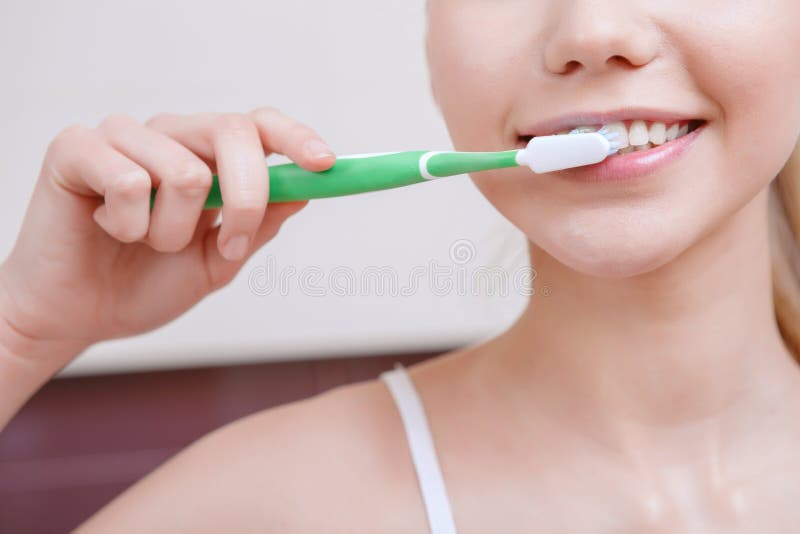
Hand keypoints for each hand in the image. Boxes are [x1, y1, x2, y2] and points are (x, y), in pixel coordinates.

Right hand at [0, 107, 335, 358]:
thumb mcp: (219, 261)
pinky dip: (127, 225)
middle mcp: (170, 136)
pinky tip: (107, 229)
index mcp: (206, 157)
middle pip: (234, 131)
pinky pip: (128, 180)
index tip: (326, 165)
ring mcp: (123, 136)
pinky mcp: (77, 147)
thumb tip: (305, 189)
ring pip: (183, 171)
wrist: (78, 316)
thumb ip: (259, 224)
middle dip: (246, 199)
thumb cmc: (144, 284)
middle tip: (227, 246)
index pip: (258, 126)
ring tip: (143, 243)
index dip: (296, 137)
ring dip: (171, 232)